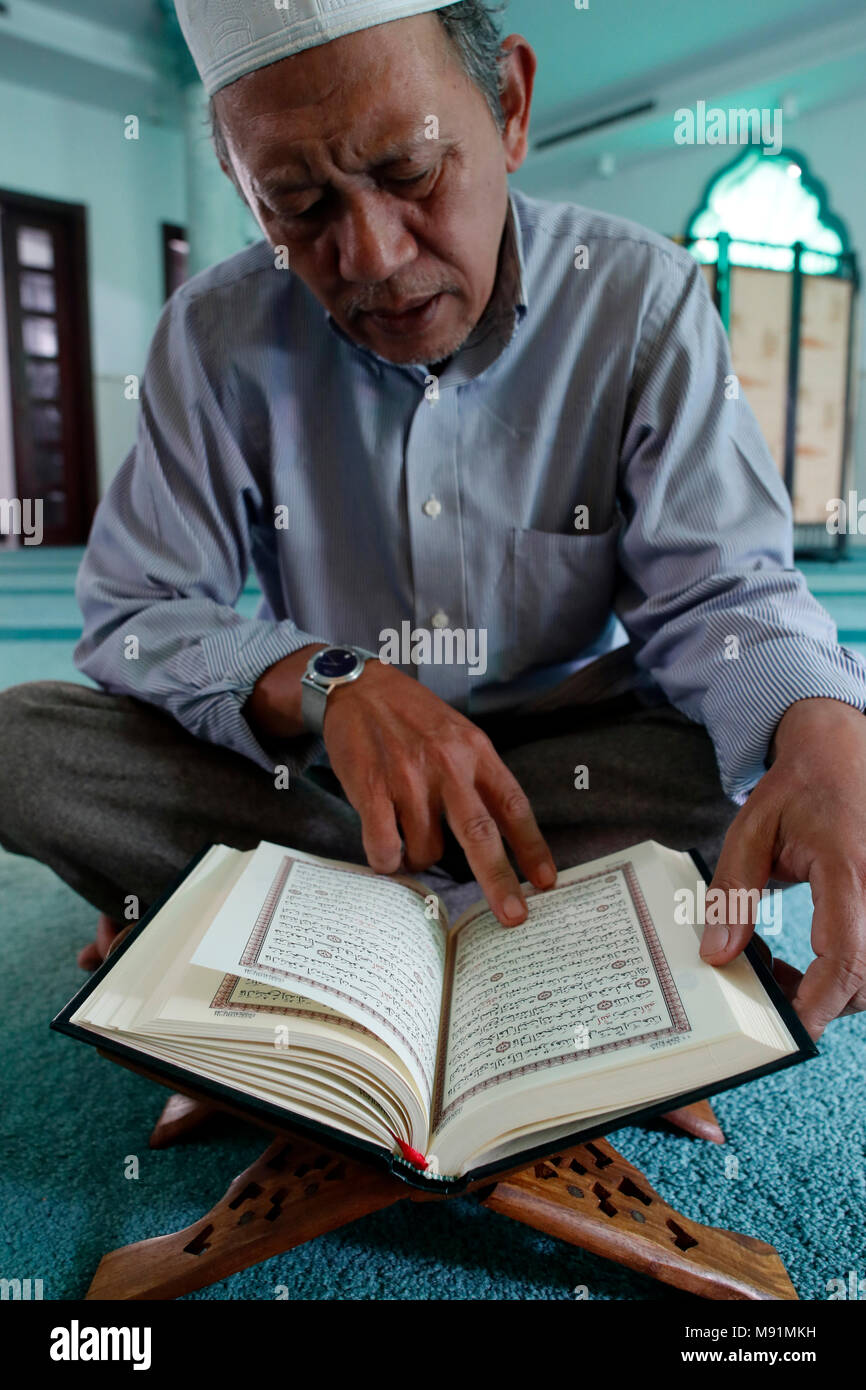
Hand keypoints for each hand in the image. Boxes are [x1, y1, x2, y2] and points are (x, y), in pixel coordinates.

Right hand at [322, 660, 557, 925]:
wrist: (357, 688)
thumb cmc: (412, 715)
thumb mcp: (457, 732)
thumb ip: (476, 775)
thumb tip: (495, 834)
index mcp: (475, 750)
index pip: (513, 804)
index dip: (531, 846)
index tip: (546, 880)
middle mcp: (447, 765)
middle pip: (480, 834)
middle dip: (499, 881)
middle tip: (514, 916)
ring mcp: (409, 778)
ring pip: (427, 850)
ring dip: (421, 859)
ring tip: (409, 838)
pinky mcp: (372, 789)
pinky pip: (386, 848)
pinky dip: (388, 860)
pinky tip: (386, 850)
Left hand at [701, 697, 865, 1039]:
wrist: (837, 754)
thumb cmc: (795, 790)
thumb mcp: (750, 830)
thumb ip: (732, 894)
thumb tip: (718, 956)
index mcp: (847, 871)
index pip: (844, 958)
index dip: (818, 1003)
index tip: (788, 1030)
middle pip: (865, 980)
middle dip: (819, 1002)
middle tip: (766, 990)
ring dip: (832, 989)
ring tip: (779, 971)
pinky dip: (842, 971)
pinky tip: (806, 957)